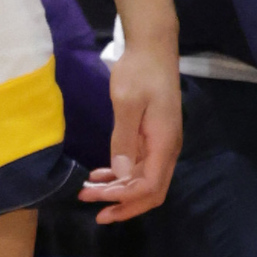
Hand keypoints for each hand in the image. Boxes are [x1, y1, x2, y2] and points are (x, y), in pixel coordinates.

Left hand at [79, 40, 180, 221]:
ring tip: (90, 193)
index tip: (98, 202)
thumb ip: (124, 139)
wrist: (152, 47)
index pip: (150, 187)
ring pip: (144, 180)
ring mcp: (161, 144)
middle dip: (123, 204)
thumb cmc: (139, 71)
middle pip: (150, 191)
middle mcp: (167, 150)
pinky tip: (100, 174)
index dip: (126, 200)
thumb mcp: (127, 102)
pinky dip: (121, 174)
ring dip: (119, 190)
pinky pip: (139, 165)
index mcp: (164, 144)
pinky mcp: (153, 136)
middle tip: (94, 210)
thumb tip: (121, 175)